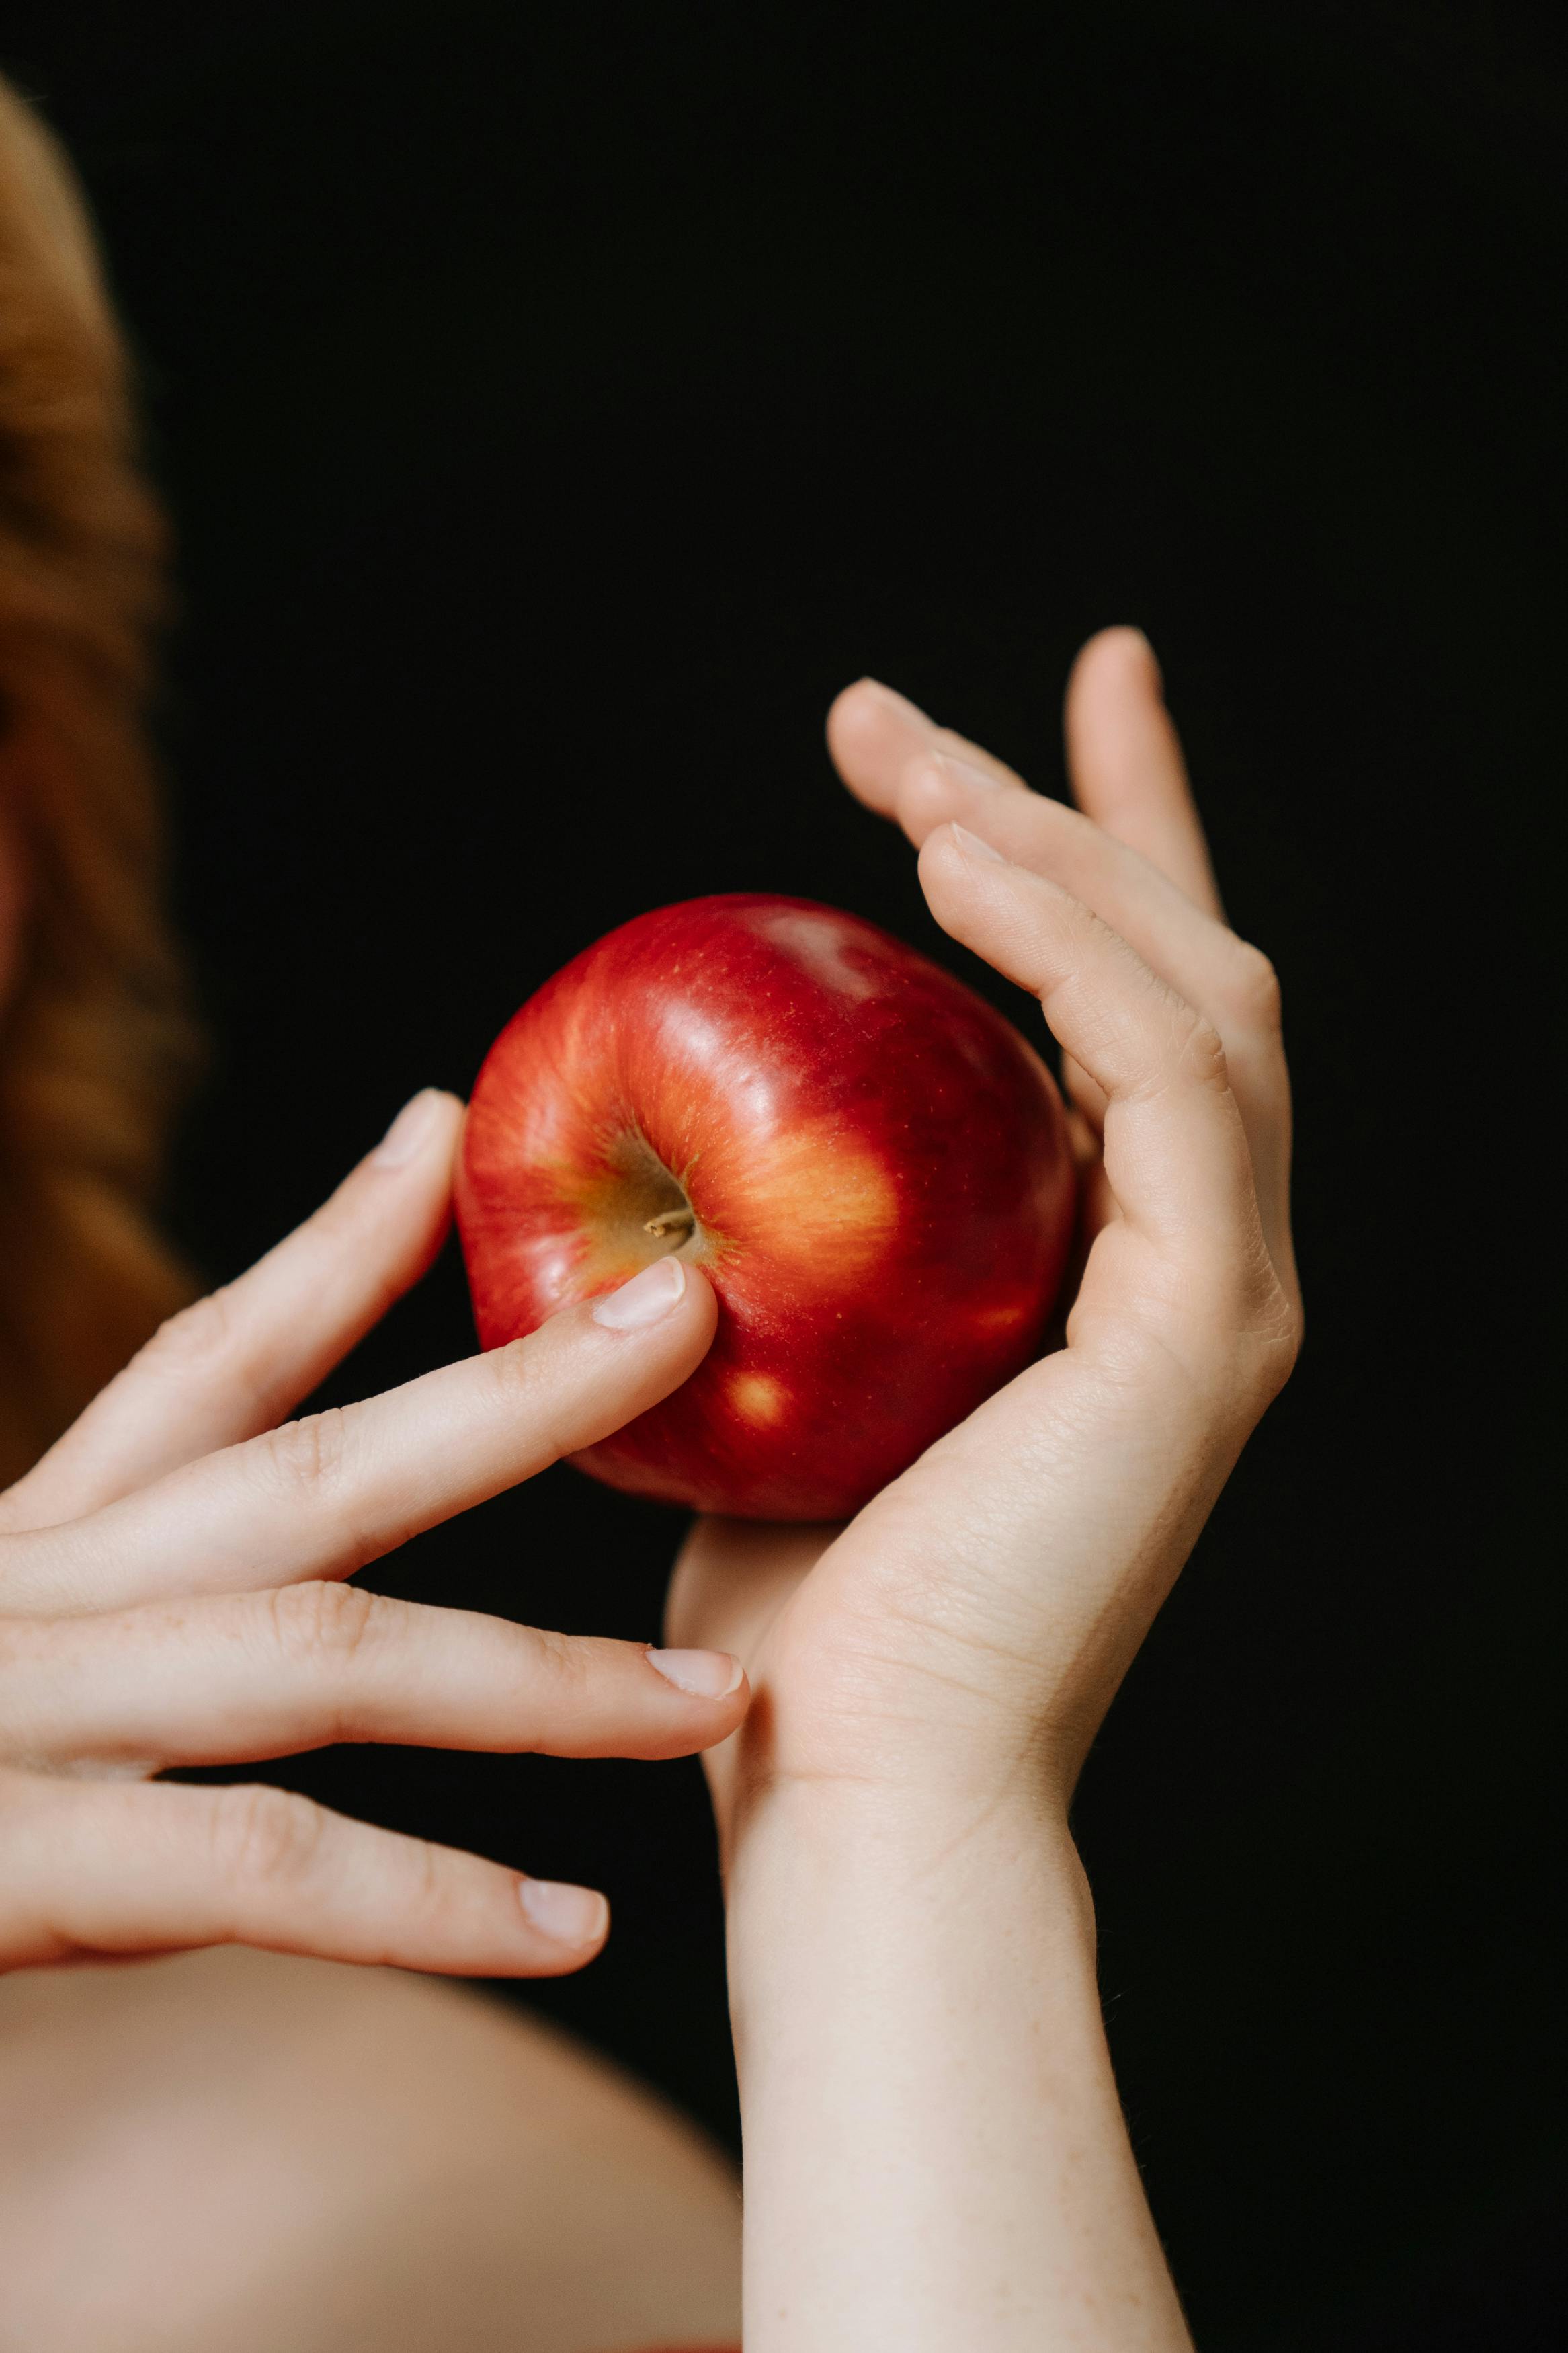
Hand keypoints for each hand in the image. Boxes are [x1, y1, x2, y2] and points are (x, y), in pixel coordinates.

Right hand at [0, 1090, 741, 1974]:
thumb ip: (89, 1586)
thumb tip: (202, 1579)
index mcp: (21, 1549)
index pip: (197, 1362)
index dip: (336, 1242)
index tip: (439, 1124)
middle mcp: (24, 1599)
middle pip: (311, 1463)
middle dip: (513, 1390)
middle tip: (689, 1313)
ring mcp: (16, 1719)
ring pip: (322, 1650)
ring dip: (537, 1675)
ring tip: (713, 1694)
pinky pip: (248, 1866)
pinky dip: (419, 1902)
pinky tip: (569, 1927)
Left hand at [669, 627, 1298, 1834]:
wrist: (858, 1798)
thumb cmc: (793, 1626)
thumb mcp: (774, 1386)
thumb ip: (770, 1275)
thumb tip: (661, 1183)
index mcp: (1110, 1274)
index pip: (1124, 1023)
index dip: (1074, 864)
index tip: (961, 754)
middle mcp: (1195, 1265)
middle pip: (1179, 972)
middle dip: (1057, 816)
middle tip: (884, 722)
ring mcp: (1220, 1294)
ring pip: (1190, 999)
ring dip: (1053, 854)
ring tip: (907, 769)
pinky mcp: (1205, 1329)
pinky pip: (1173, 1085)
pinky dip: (1081, 957)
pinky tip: (965, 868)